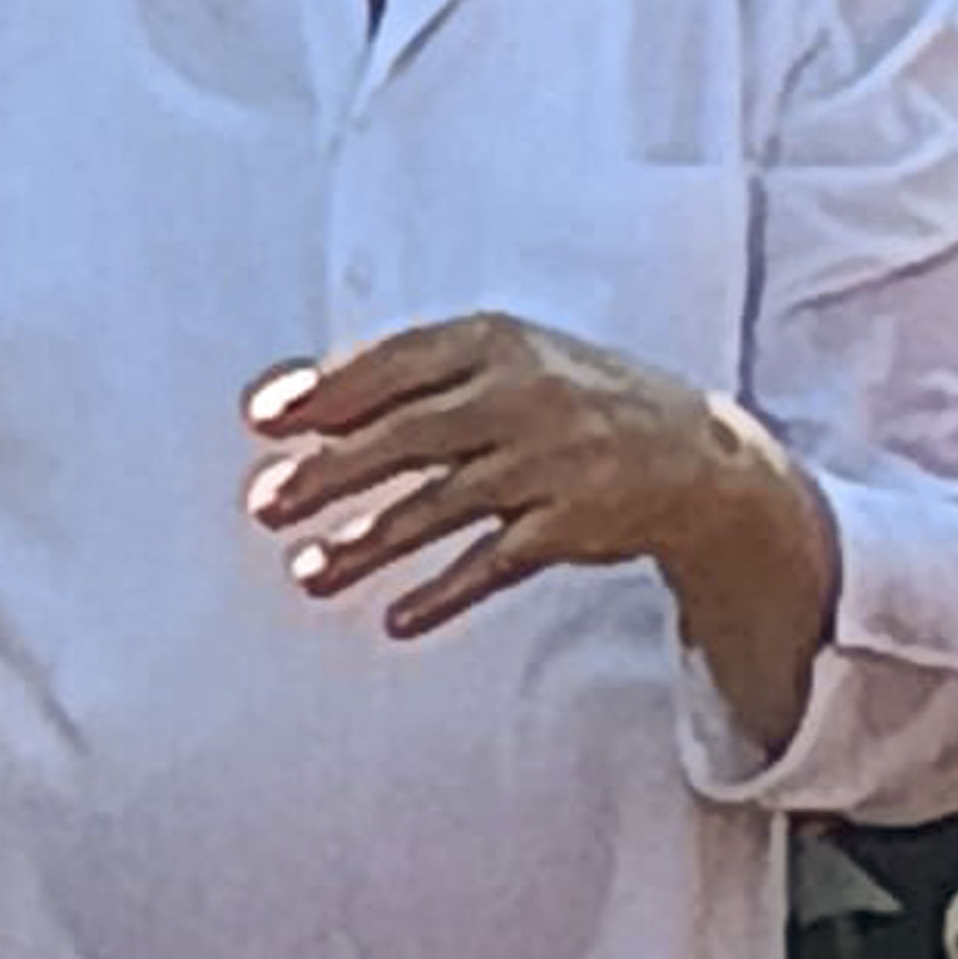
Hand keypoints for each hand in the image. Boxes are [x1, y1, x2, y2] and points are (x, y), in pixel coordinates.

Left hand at [244, 315, 812, 636]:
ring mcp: (552, 461)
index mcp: (499, 341)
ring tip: (308, 573)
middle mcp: (524, 395)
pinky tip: (395, 618)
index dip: (326, 389)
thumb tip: (292, 396)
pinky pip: (496, 563)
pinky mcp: (573, 524)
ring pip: (443, 506)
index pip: (398, 361)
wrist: (695, 454)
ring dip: (370, 543)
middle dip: (332, 472)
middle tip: (264, 504)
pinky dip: (444, 593)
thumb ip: (408, 375)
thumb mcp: (504, 361)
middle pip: (411, 435)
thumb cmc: (568, 399)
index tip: (262, 420)